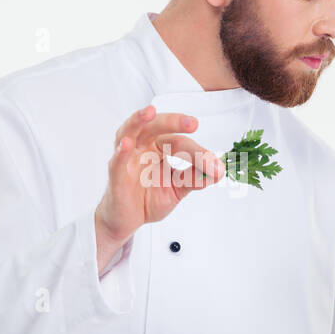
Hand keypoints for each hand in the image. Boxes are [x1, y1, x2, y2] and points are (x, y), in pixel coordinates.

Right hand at [95, 104, 224, 253]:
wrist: (126, 222)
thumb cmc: (147, 199)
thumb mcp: (177, 188)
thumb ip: (196, 178)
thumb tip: (218, 171)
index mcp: (157, 147)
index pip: (179, 142)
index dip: (198, 153)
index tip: (215, 166)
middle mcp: (141, 147)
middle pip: (155, 127)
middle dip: (173, 122)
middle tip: (193, 123)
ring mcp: (126, 159)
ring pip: (130, 132)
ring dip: (139, 120)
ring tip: (150, 112)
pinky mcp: (116, 176)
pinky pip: (117, 162)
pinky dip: (121, 153)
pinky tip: (126, 145)